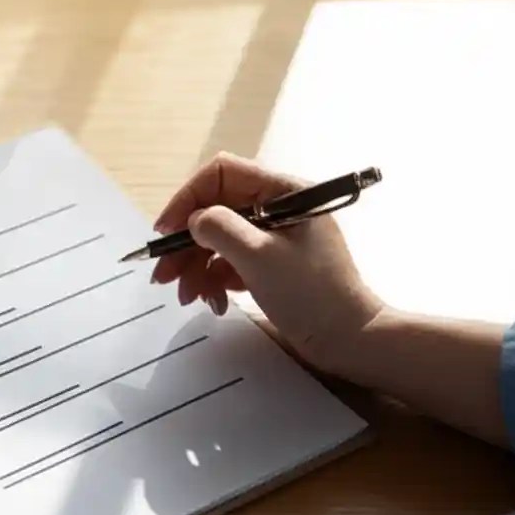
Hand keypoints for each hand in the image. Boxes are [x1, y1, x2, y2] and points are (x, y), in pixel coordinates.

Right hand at [152, 153, 383, 371]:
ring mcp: (275, 238)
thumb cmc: (312, 293)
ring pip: (219, 240)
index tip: (166, 232)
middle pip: (215, 211)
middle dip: (186, 244)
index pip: (221, 174)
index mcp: (282, 191)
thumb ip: (221, 230)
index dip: (188, 198)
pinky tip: (214, 303)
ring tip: (189, 297)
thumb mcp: (260, 257)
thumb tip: (194, 220)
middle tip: (164, 277)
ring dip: (197, 268)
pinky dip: (216, 281)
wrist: (351, 339)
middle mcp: (278, 207)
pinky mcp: (272, 266)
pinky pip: (231, 264)